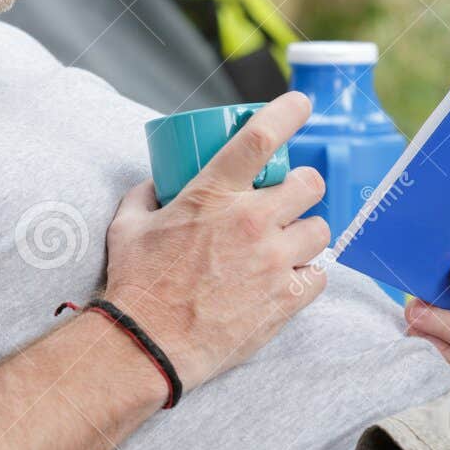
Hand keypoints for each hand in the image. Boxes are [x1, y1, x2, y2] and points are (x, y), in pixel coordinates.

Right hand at [103, 91, 330, 391]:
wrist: (148, 344)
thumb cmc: (137, 283)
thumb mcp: (129, 225)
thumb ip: (145, 195)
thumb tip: (156, 182)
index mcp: (215, 194)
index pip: (263, 136)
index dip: (289, 112)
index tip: (302, 104)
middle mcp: (252, 221)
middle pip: (310, 182)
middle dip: (304, 185)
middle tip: (289, 196)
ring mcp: (274, 261)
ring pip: (321, 229)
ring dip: (306, 232)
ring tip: (287, 243)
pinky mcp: (286, 298)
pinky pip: (320, 275)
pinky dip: (307, 274)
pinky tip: (288, 278)